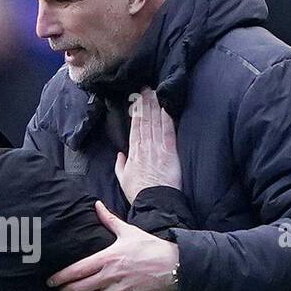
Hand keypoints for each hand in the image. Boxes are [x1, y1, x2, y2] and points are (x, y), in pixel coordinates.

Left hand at [48, 201, 178, 290]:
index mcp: (107, 258)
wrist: (174, 264)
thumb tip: (96, 205)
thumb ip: (109, 219)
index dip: (60, 277)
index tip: (50, 281)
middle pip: (79, 289)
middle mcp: (110, 276)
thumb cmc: (150, 247)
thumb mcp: (128, 231)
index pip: (76, 270)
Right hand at [115, 86, 180, 204]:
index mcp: (133, 152)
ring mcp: (158, 149)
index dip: (137, 111)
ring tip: (156, 92)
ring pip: (156, 122)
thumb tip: (120, 154)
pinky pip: (168, 132)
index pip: (135, 126)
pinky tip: (167, 107)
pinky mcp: (170, 153)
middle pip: (145, 120)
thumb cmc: (138, 192)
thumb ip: (120, 165)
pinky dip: (167, 119)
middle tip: (146, 88)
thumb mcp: (123, 179)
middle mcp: (145, 147)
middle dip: (146, 103)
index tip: (137, 98)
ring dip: (156, 106)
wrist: (154, 202)